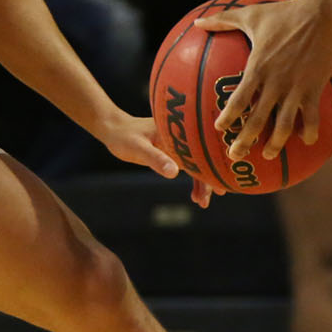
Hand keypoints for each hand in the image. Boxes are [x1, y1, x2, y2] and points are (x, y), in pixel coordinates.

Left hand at [98, 109, 221, 205]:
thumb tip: (174, 173)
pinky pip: (189, 165)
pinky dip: (193, 178)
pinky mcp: (174, 150)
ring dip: (201, 182)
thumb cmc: (123, 136)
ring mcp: (179, 143)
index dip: (210, 169)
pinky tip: (194, 194)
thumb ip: (155, 159)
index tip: (218, 186)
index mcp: (179, 131)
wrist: (113, 128)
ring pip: (197, 164)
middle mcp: (183, 136)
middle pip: (202, 158)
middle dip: (208, 179)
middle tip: (208, 200)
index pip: (200, 151)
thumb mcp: (138, 148)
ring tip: (201, 203)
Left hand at [200, 0, 331, 161]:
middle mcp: (275, 82)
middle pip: (257, 119)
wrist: (323, 12)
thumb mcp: (250, 14)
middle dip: (245, 140)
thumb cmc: (285, 12)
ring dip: (275, 144)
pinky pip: (312, 117)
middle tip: (234, 155)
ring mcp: (296, 88)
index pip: (238, 99)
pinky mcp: (315, 88)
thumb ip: (223, 20)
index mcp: (258, 68)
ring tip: (267, 155)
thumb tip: (197, 23)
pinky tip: (306, 141)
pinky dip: (309, 132)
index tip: (218, 129)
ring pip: (284, 125)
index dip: (228, 117)